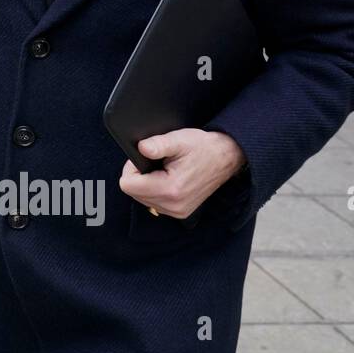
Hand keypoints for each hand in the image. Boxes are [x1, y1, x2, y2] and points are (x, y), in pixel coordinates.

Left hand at [119, 129, 246, 218]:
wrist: (226, 158)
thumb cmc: (203, 147)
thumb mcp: (179, 139)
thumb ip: (158, 144)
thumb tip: (140, 148)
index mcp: (170, 189)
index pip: (127, 185)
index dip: (130, 168)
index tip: (144, 158)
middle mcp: (173, 206)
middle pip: (133, 193)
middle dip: (138, 176)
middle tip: (155, 162)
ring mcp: (177, 212)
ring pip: (141, 199)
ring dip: (146, 184)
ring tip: (163, 170)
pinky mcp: (180, 212)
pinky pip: (153, 203)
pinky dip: (154, 190)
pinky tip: (167, 179)